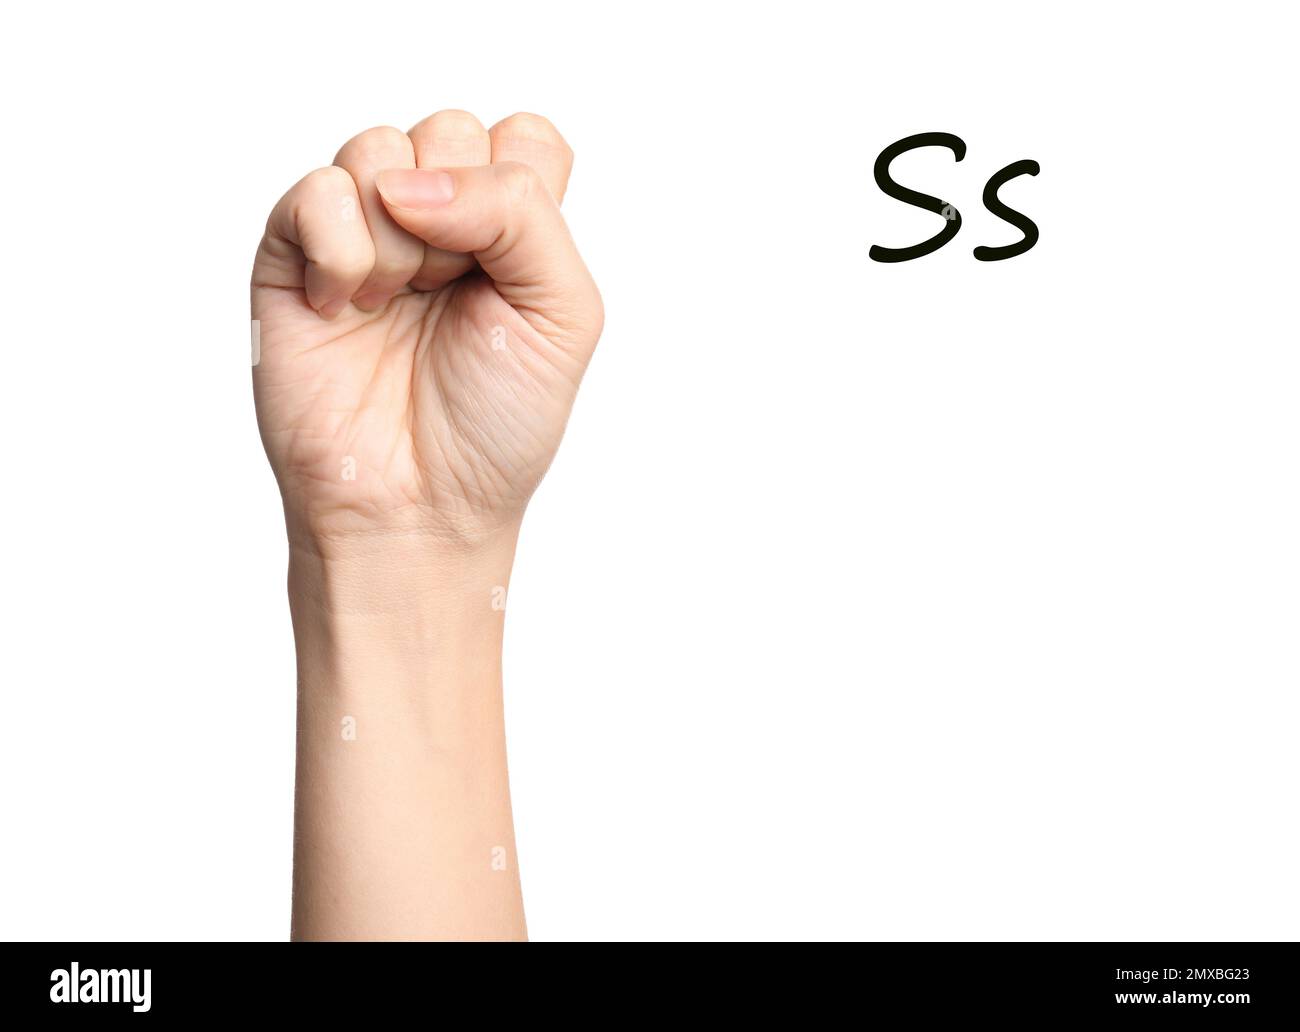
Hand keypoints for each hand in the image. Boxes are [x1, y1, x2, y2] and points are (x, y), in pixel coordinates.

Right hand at [251, 110, 602, 552]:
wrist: (416, 507)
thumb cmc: (496, 424)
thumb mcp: (563, 313)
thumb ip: (521, 211)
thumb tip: (408, 181)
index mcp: (510, 231)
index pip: (523, 138)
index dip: (518, 188)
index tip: (509, 269)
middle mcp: (439, 221)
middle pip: (448, 129)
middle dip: (459, 214)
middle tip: (452, 295)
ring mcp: (365, 234)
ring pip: (378, 148)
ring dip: (400, 238)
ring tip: (398, 306)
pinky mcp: (294, 257)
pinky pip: (315, 192)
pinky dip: (339, 250)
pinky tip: (345, 309)